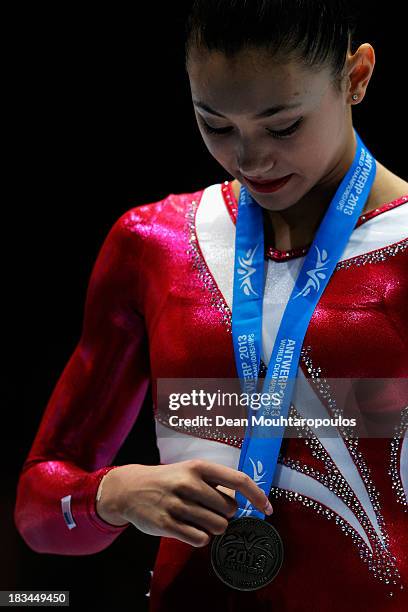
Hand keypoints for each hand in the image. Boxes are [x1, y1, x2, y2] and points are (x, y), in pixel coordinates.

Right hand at [96, 460, 272, 546]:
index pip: (238, 480)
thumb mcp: (190, 471)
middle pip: (229, 510)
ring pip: (218, 527)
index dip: (257, 496)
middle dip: (225, 514)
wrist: (130, 489)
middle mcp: (189, 483)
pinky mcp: (167, 524)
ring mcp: (177, 504)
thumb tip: (244, 501)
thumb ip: (215, 483)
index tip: (269, 509)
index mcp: (199, 467)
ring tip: (198, 519)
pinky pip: (200, 539)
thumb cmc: (168, 480)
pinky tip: (189, 528)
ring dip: (213, 528)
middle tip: (208, 510)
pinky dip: (200, 538)